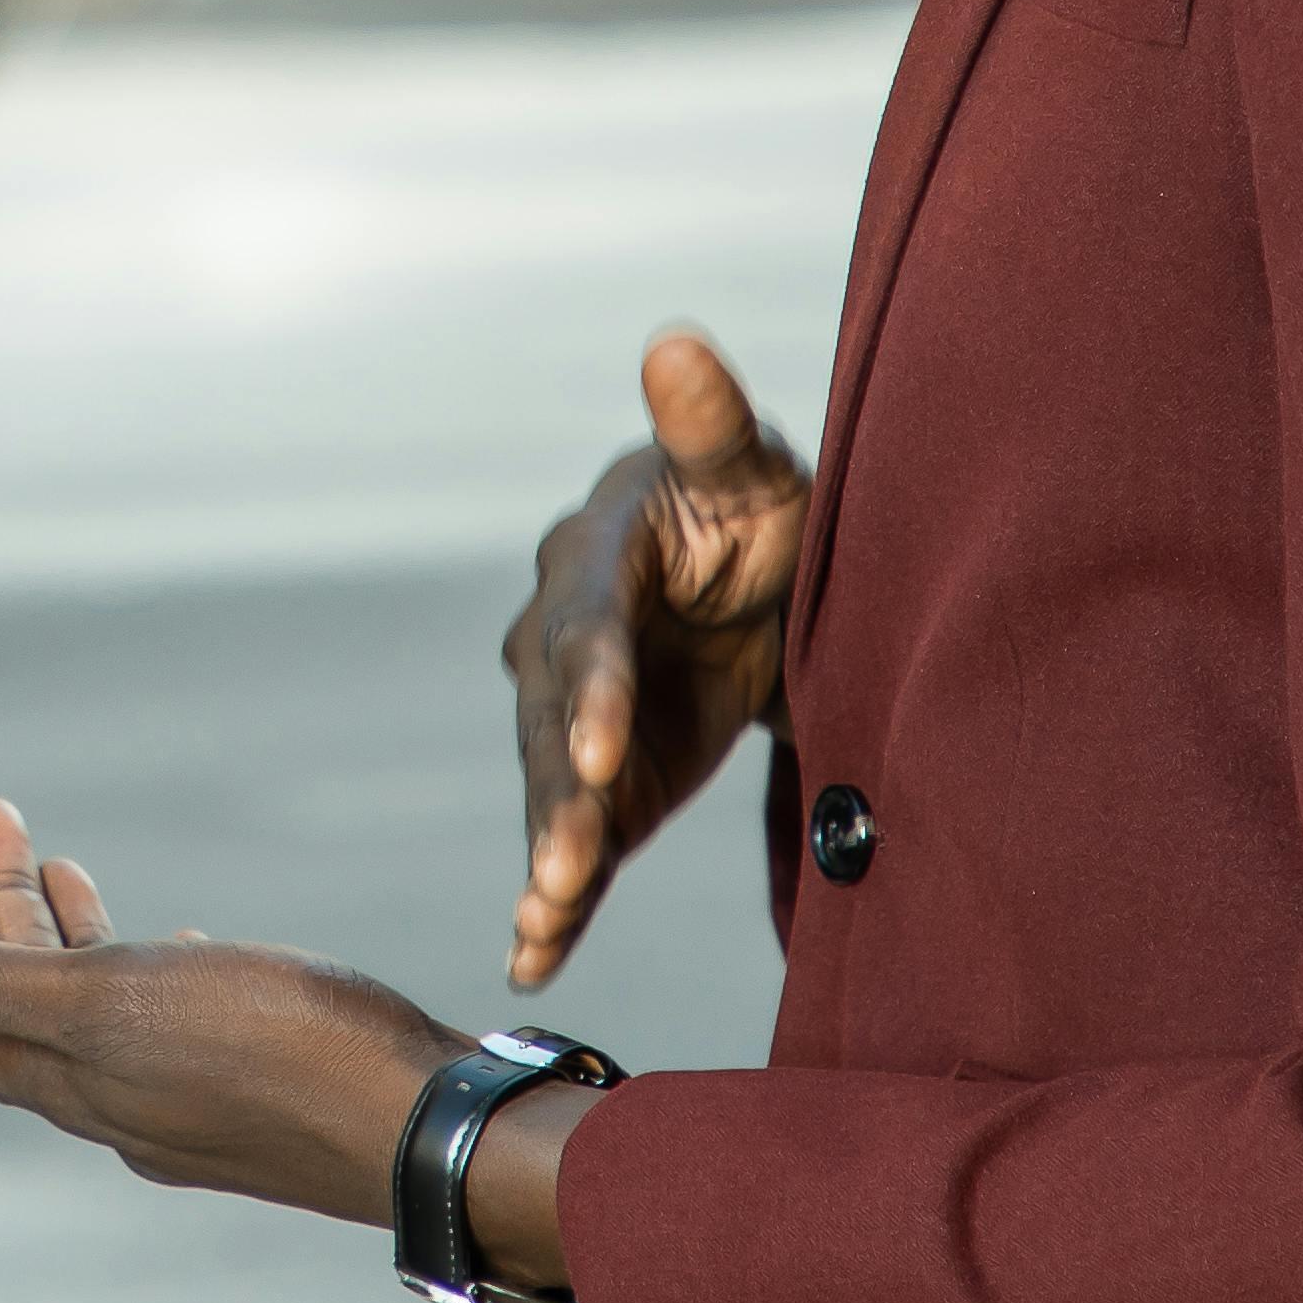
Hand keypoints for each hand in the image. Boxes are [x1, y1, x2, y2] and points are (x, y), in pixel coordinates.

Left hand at [0, 798, 462, 1226]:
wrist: (431, 1131)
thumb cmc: (274, 1053)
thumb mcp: (105, 1006)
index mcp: (67, 1081)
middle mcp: (114, 1100)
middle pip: (15, 1003)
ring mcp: (186, 1096)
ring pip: (94, 1006)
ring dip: (61, 925)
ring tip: (51, 854)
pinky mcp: (254, 1084)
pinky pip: (168, 1022)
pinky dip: (142, 967)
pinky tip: (169, 939)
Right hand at [502, 327, 808, 988]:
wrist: (768, 584)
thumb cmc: (762, 507)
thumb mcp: (755, 469)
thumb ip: (712, 424)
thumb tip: (675, 344)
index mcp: (596, 552)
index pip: (586, 620)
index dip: (592, 685)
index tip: (608, 750)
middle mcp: (559, 634)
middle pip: (554, 722)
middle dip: (562, 797)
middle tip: (566, 867)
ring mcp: (571, 715)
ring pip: (554, 788)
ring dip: (548, 858)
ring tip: (544, 922)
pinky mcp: (599, 781)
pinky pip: (571, 841)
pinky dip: (554, 902)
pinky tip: (534, 958)